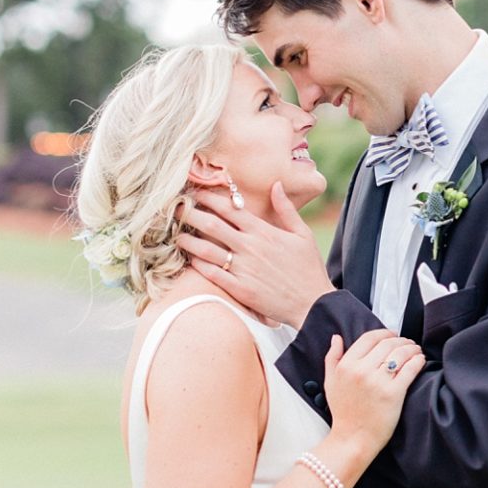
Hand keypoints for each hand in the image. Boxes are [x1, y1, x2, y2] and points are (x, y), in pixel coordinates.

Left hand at [178, 183, 334, 327]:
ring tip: (175, 235)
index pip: (230, 209)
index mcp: (264, 231)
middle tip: (175, 208)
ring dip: (188, 241)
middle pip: (212, 225)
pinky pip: (213, 274)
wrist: (313, 303)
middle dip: (190, 214)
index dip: (209, 198)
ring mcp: (243, 269)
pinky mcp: (240, 289)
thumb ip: (286, 209)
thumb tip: (276, 184)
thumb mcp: (303, 234)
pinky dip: (199, 266)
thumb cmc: (308, 268)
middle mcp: (250, 247)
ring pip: (207, 250)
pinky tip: (190, 260)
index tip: (195, 193)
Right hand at [324, 329, 424, 452]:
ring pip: (401, 353)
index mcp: (346, 365)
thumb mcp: (330, 382)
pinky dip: (418, 360)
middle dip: (401, 340)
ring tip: (416, 351)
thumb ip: (332, 358)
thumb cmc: (343, 412)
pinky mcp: (394, 393)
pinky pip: (410, 368)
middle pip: (388, 343)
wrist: (352, 439)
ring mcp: (378, 382)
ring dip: (412, 348)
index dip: (385, 333)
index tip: (393, 335)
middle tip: (408, 344)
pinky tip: (420, 360)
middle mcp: (361, 370)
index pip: (370, 338)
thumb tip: (337, 337)